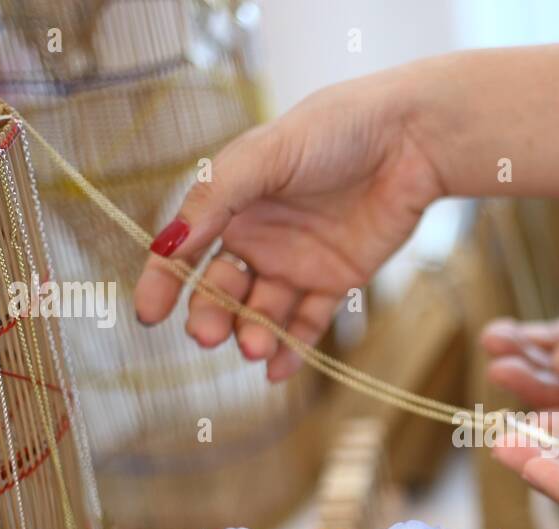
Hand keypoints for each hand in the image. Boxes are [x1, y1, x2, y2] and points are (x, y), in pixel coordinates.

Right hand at [133, 74, 444, 380]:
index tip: (148, 315)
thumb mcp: (263, 156)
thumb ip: (215, 200)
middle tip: (210, 337)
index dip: (163, 283)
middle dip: (213, 316)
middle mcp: (258, 237)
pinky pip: (309, 323)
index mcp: (231, 205)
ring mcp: (296, 262)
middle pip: (222, 291)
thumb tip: (164, 246)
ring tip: (256, 349)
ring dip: (254, 334)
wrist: (409, 139)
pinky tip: (279, 369)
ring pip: (263, 312)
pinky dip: (294, 348)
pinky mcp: (337, 281)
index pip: (185, 251)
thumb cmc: (335, 130)